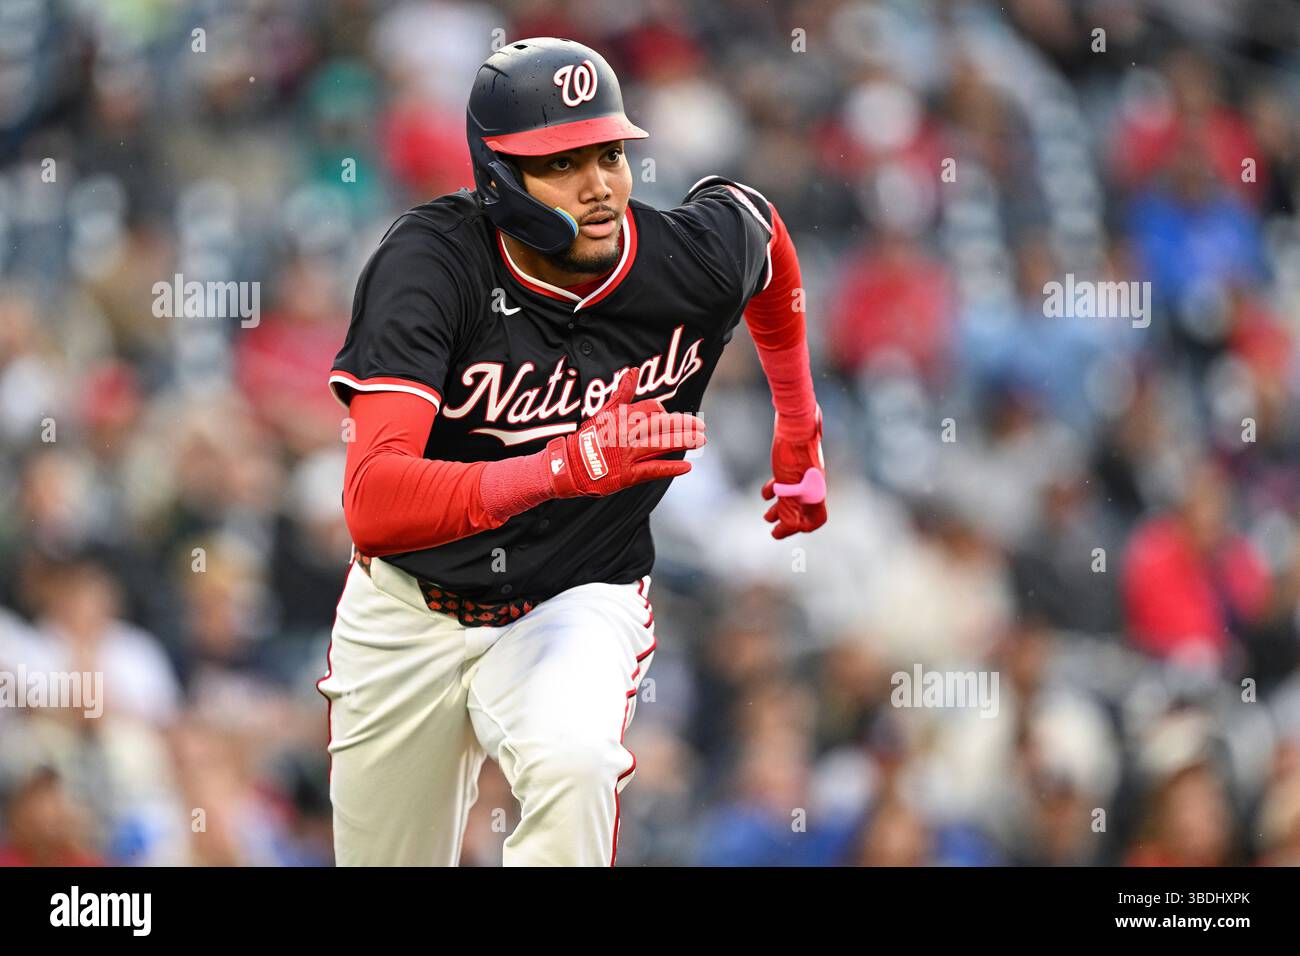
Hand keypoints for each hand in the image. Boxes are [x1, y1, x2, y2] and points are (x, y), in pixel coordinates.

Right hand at [545, 366, 705, 497]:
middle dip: (684, 424)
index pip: (651, 409)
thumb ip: (622, 391)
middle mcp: (626, 434)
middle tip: (702, 425)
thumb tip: (633, 369)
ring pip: (660, 445)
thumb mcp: (604, 411)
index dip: (665, 412)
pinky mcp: (627, 475)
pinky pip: (653, 469)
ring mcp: (627, 454)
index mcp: (622, 417)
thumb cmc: (589, 439)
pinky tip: (687, 466)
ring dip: (683, 441)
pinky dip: (670, 468)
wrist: (570, 466)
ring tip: (701, 440)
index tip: (671, 417)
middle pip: (661, 425)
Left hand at [761, 404, 826, 538]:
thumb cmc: (792, 453)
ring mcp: (804, 475)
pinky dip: (776, 491)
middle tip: (772, 528)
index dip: (802, 528)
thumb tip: (789, 527)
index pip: (816, 519)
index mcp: (814, 492)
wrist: (795, 422)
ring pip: (793, 497)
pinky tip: (765, 493)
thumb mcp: (787, 484)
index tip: (785, 531)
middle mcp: (812, 485)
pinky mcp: (795, 465)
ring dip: (780, 508)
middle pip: (802, 511)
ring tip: (766, 516)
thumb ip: (789, 506)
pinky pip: (787, 484)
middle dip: (786, 521)